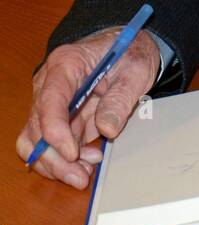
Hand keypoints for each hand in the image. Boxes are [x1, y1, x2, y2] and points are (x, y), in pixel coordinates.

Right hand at [16, 29, 159, 189]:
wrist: (129, 48)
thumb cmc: (130, 53)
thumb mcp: (135, 71)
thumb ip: (120, 98)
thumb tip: (107, 129)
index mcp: (66, 64)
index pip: (50, 99)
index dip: (55, 129)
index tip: (72, 152)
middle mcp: (50, 84)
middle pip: (36, 126)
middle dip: (54, 157)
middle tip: (80, 176)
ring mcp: (52, 103)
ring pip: (37, 141)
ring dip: (56, 163)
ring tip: (84, 173)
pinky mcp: (60, 118)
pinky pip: (50, 145)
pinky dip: (63, 160)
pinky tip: (87, 163)